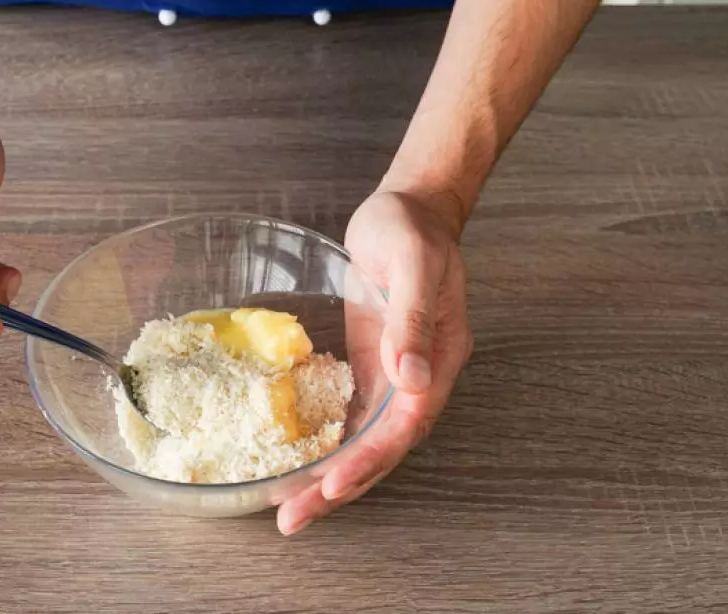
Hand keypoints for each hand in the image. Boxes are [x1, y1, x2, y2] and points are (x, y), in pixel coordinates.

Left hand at [277, 190, 473, 533]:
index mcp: (438, 362)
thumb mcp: (414, 266)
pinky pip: (349, 419)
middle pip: (380, 449)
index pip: (402, 427)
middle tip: (292, 518)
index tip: (332, 484)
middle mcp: (417, 381)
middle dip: (338, 487)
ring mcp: (393, 378)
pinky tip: (297, 468)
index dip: (368, 459)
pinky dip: (326, 447)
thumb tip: (413, 380)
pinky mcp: (369, 368)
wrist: (409, 210)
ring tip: (288, 510)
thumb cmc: (412, 231)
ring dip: (328, 477)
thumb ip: (413, 321)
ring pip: (362, 443)